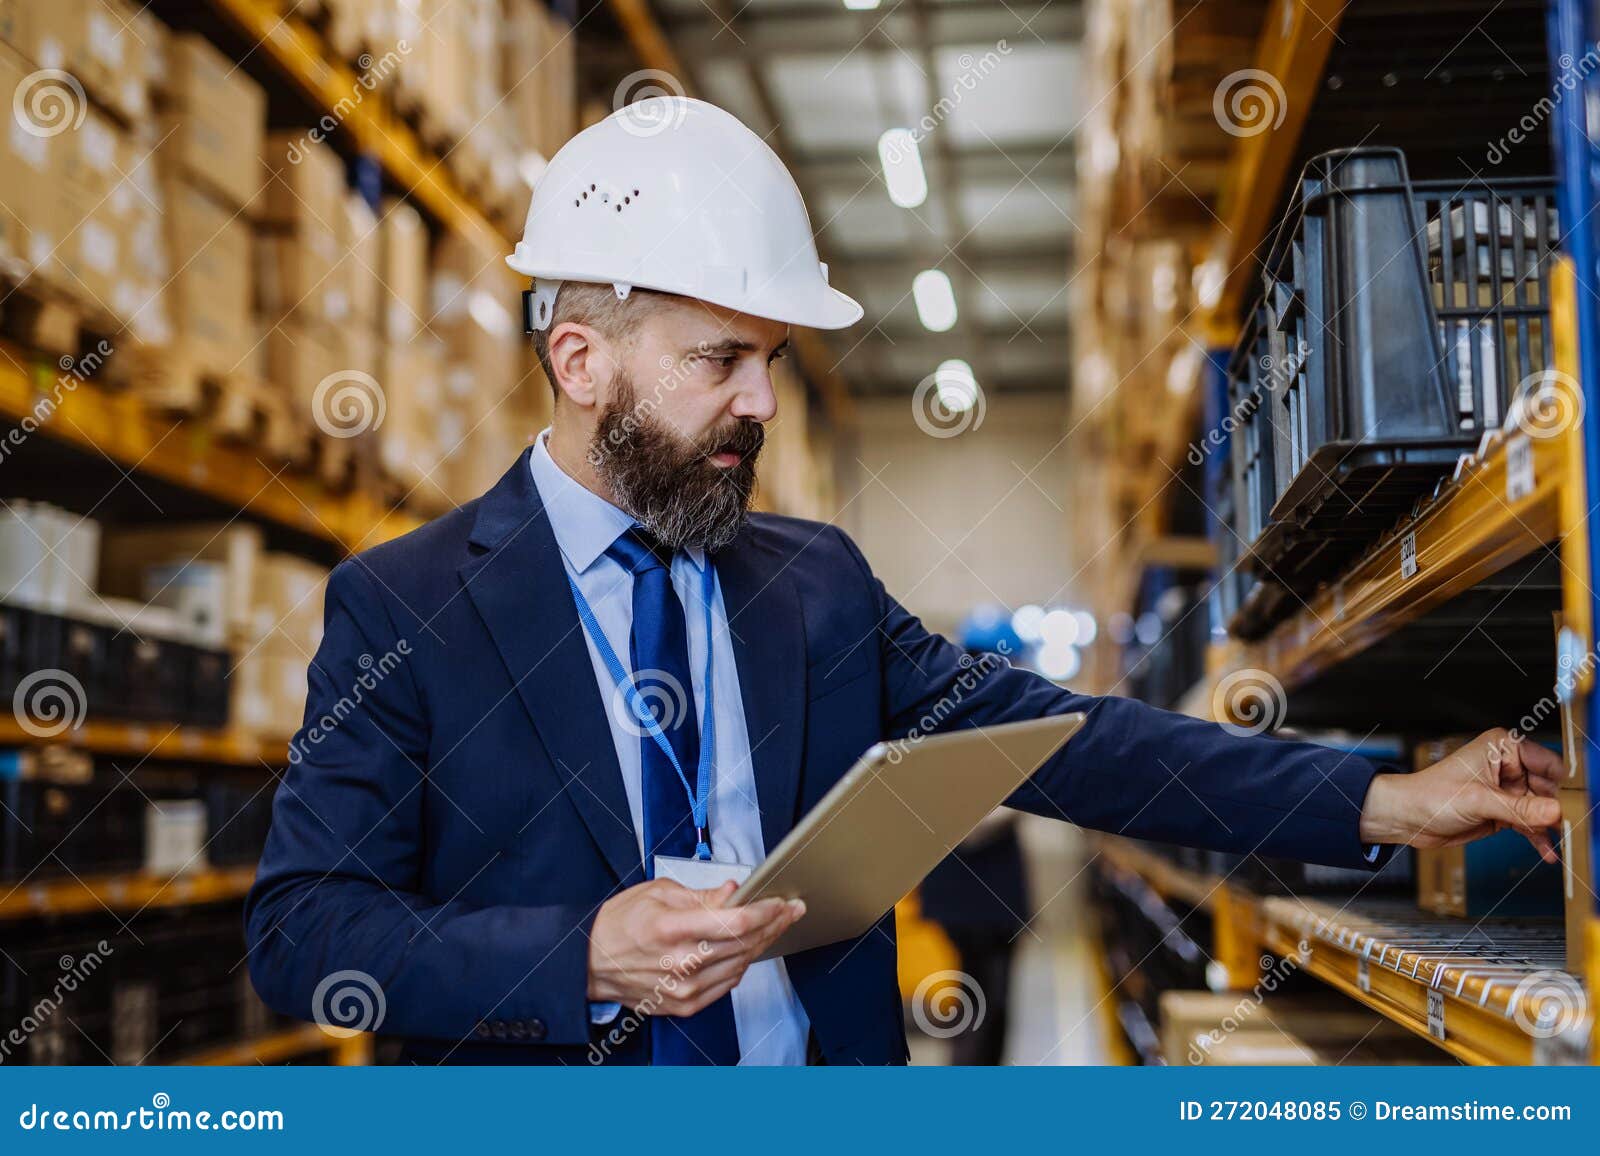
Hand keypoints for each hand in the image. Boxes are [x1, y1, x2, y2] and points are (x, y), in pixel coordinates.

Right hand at [587, 878, 804, 1015]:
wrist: (591, 963)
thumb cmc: (619, 924)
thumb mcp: (657, 893)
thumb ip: (701, 896)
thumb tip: (733, 892)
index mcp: (672, 929)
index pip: (735, 922)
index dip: (765, 912)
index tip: (782, 902)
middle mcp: (681, 963)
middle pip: (744, 944)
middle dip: (773, 924)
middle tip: (790, 910)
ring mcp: (685, 989)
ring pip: (741, 965)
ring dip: (762, 944)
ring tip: (774, 926)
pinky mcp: (685, 1004)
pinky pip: (727, 984)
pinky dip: (742, 965)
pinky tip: (748, 949)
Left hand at [1358, 728, 1563, 862]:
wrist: (1407, 817)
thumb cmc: (1430, 796)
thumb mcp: (1478, 801)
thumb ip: (1519, 808)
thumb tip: (1554, 811)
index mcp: (1502, 747)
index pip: (1547, 761)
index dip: (1562, 783)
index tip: (1576, 803)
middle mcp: (1507, 766)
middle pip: (1548, 787)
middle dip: (1558, 809)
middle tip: (1572, 829)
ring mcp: (1506, 789)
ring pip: (1540, 808)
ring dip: (1550, 827)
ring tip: (1565, 843)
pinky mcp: (1503, 811)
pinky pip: (1528, 823)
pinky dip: (1538, 837)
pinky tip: (1548, 853)